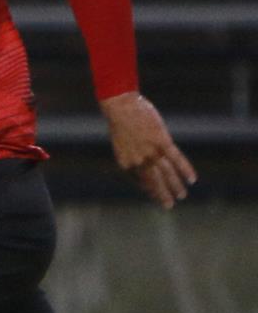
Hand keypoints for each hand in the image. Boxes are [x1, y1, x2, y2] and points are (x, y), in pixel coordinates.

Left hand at [102, 91, 194, 207]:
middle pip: (154, 181)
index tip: (156, 196)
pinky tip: (192, 180)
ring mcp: (151, 151)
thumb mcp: (121, 144)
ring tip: (182, 196)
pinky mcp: (162, 141)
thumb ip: (131, 156)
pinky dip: (185, 170)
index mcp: (125, 163)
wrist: (121, 107)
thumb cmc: (120, 123)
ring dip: (175, 186)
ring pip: (167, 173)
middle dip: (162, 194)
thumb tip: (141, 166)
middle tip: (169, 205)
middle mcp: (139, 160)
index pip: (139, 181)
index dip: (149, 189)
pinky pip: (177, 159)